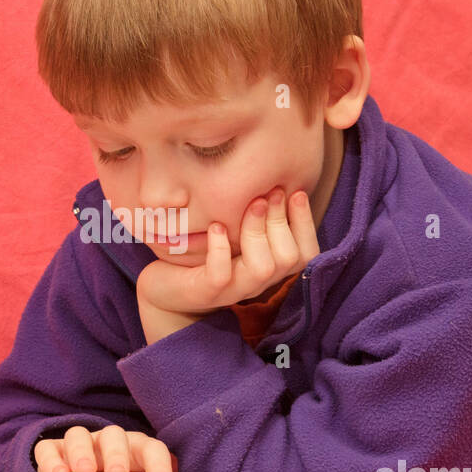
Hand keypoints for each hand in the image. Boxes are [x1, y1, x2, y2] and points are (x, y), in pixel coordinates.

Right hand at [35, 424, 179, 471]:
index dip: (159, 466)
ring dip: (81, 452)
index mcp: (135, 451)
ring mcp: (79, 445)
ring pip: (79, 435)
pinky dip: (52, 460)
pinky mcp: (53, 451)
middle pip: (114, 436)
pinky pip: (48, 448)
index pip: (152, 449)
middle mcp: (107, 443)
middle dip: (116, 455)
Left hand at [137, 186, 320, 315]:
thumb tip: (278, 179)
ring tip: (250, 205)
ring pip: (262, 268)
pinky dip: (220, 249)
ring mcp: (232, 289)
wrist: (164, 288)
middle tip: (268, 194)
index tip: (296, 192)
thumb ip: (258, 214)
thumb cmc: (204, 252)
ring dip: (257, 232)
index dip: (306, 223)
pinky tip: (216, 227)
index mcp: (270, 267)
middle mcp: (257, 281)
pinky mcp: (205, 291)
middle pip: (289, 258)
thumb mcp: (237, 231)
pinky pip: (221, 275)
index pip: (307, 253)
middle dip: (281, 221)